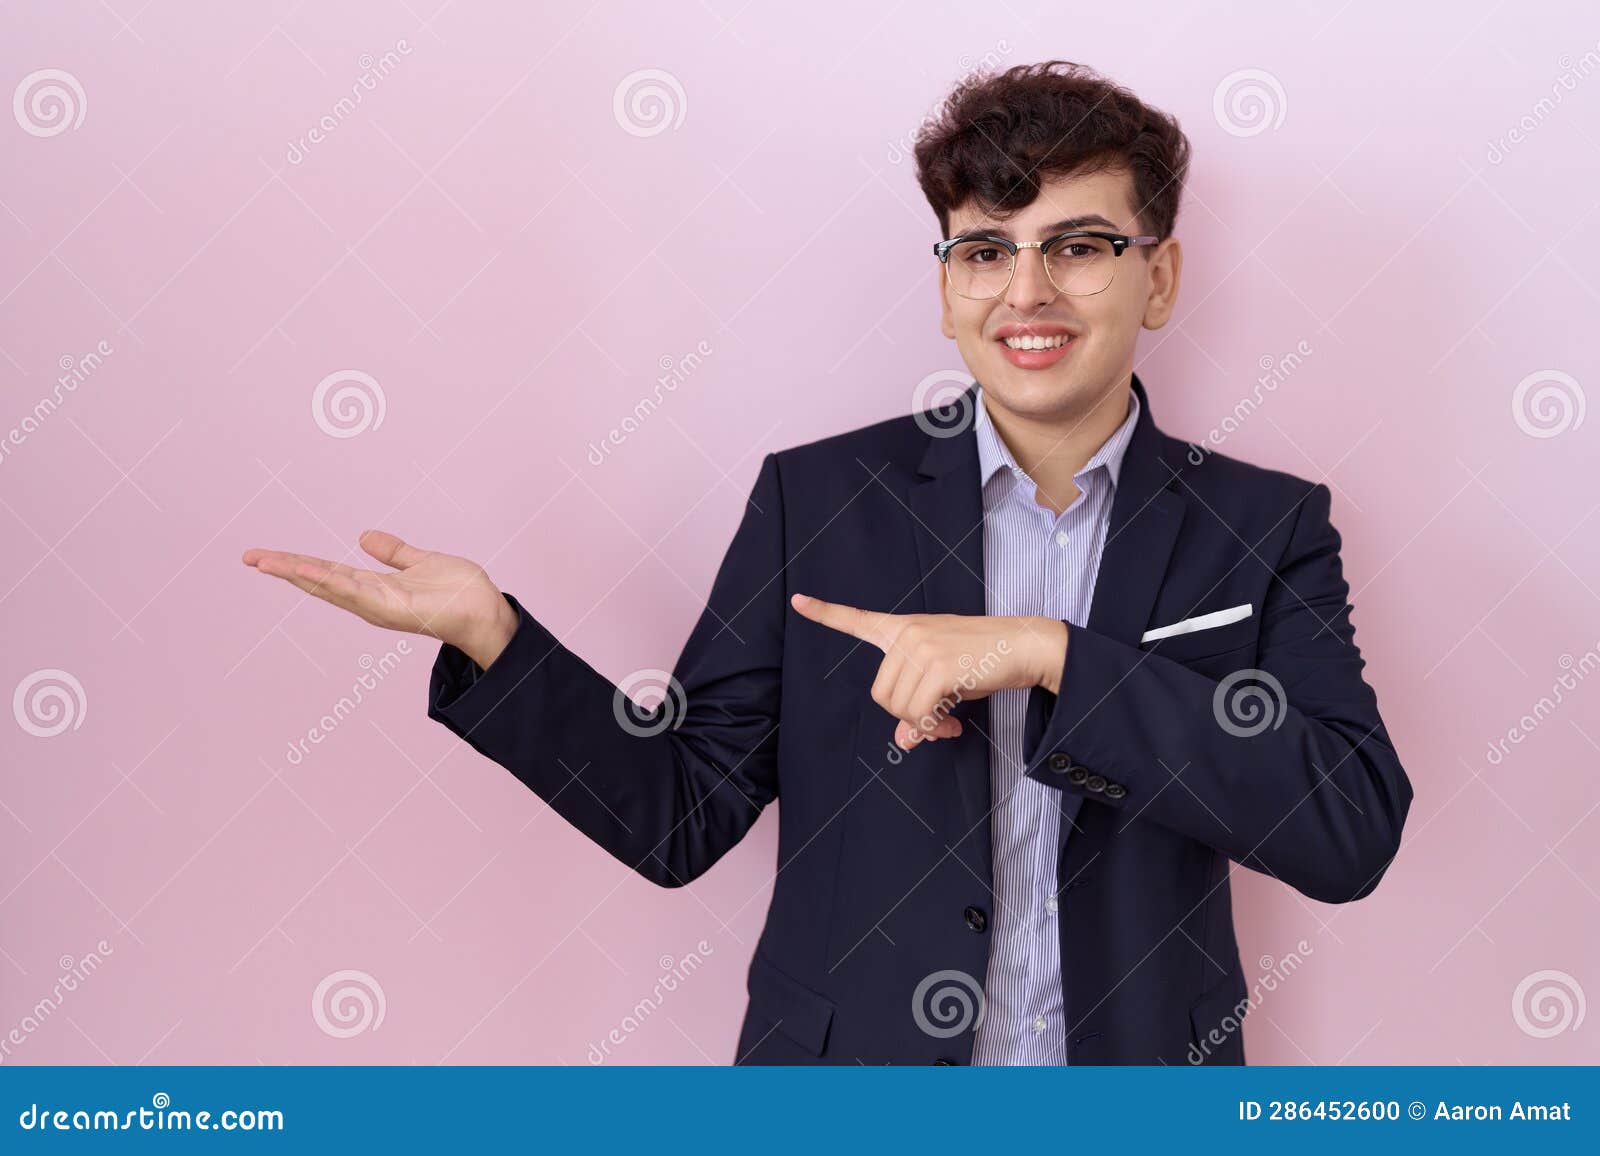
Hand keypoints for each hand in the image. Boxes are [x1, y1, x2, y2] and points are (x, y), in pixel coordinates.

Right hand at [242, 530, 518, 669]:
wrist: (487, 610)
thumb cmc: (460, 593)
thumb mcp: (420, 562)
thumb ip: (394, 552)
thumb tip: (364, 536)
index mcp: (373, 587)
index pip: (326, 571)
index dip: (295, 563)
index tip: (263, 555)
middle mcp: (370, 599)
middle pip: (319, 581)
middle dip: (284, 569)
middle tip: (248, 557)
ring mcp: (379, 607)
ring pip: (331, 587)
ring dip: (299, 574)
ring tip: (267, 561)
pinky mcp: (393, 610)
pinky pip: (356, 593)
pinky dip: (330, 582)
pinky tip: (306, 571)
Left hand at [790, 593, 1067, 749]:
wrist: (1025, 646)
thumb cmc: (984, 662)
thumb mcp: (944, 685)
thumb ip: (917, 709)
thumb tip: (902, 742)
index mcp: (905, 629)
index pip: (859, 619)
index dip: (825, 613)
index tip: (797, 601)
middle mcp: (908, 633)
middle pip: (881, 696)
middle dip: (907, 717)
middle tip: (937, 722)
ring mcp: (921, 647)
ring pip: (899, 709)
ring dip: (924, 726)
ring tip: (948, 721)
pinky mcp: (938, 666)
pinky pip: (919, 715)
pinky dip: (934, 729)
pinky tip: (952, 723)